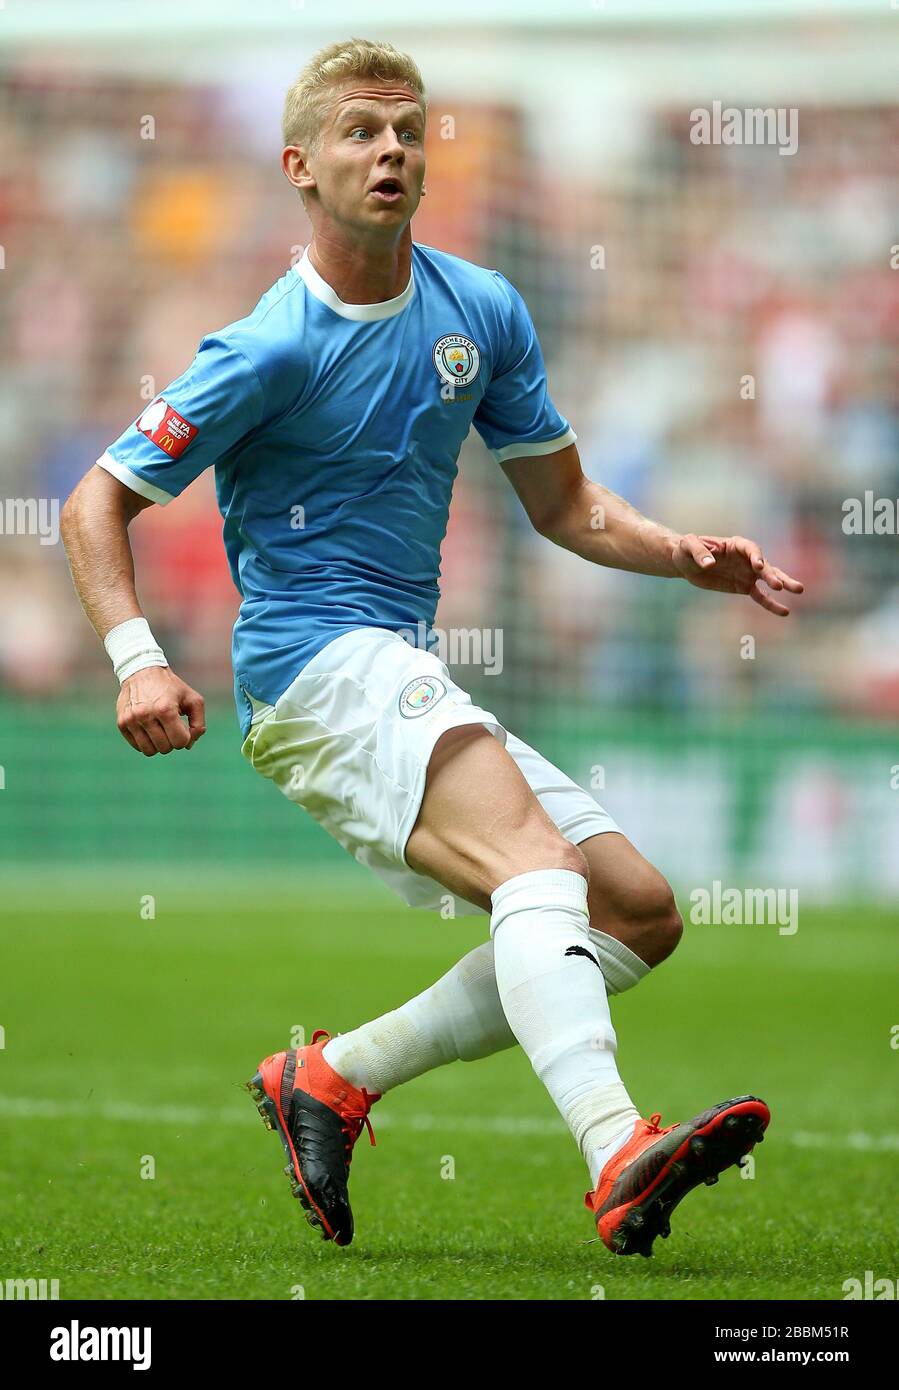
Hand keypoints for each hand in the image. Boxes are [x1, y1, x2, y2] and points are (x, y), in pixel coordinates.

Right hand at [116, 666, 206, 754]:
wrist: (142, 671)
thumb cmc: (171, 687)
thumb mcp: (193, 699)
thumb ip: (198, 723)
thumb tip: (188, 745)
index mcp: (165, 709)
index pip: (180, 742)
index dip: (186, 738)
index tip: (184, 727)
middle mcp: (145, 715)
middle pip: (165, 748)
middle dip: (172, 741)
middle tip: (171, 727)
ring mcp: (131, 720)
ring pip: (149, 751)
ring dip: (158, 744)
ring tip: (161, 730)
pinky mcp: (122, 723)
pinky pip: (137, 746)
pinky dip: (146, 742)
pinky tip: (149, 729)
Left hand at [671, 534, 803, 615]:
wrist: (685, 563)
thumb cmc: (686, 550)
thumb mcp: (688, 545)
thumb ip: (699, 552)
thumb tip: (709, 564)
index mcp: (735, 544)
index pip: (750, 548)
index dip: (756, 556)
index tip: (758, 566)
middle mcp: (746, 558)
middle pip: (764, 565)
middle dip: (772, 574)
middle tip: (780, 585)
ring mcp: (748, 572)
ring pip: (769, 579)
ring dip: (783, 583)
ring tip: (799, 590)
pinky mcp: (744, 587)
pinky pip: (761, 596)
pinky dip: (772, 604)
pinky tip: (785, 612)